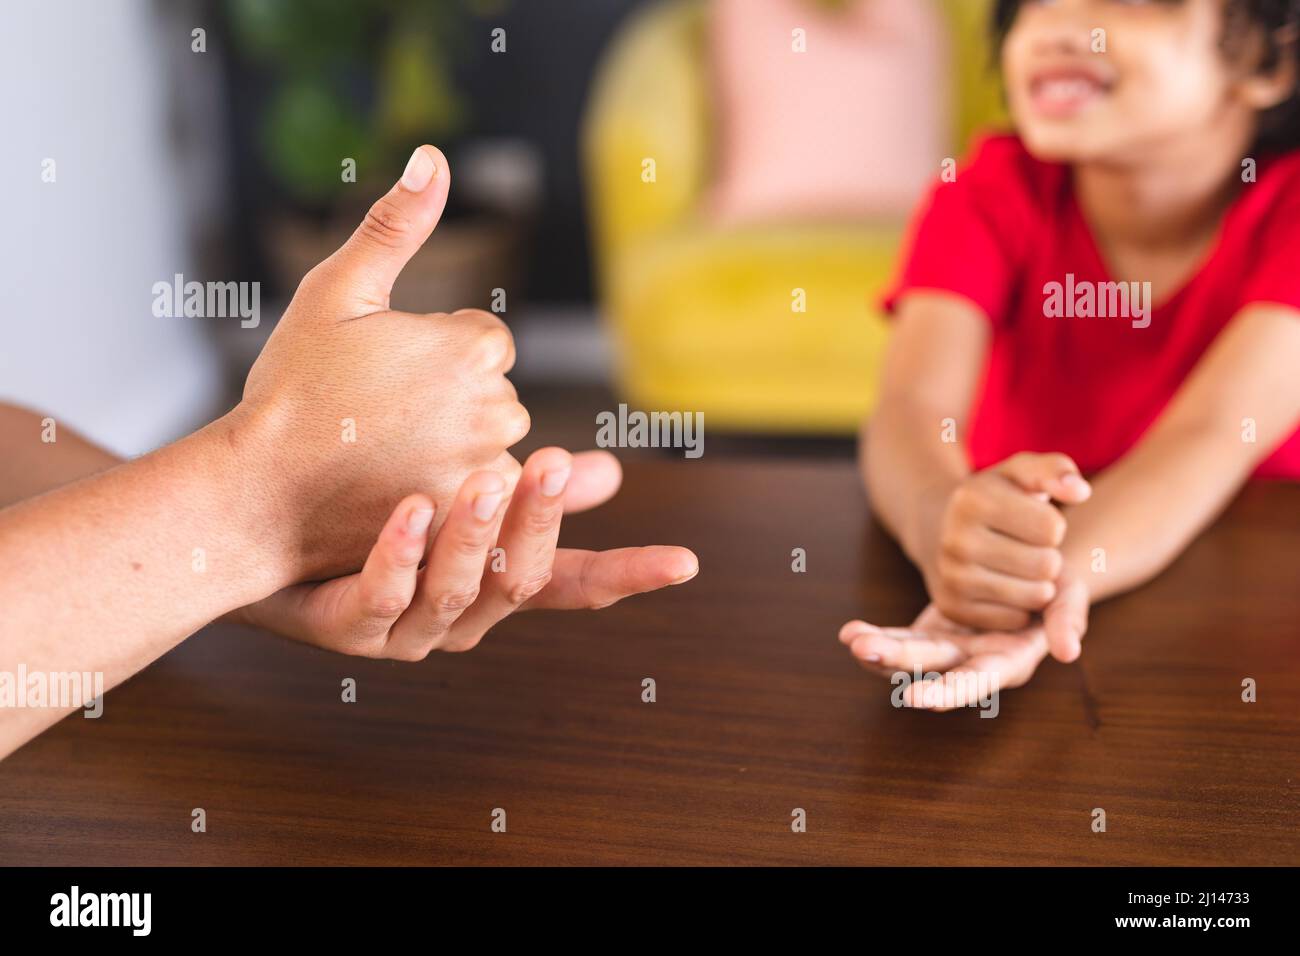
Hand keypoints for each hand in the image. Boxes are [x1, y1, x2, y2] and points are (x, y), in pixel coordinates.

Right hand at [234, 145, 527, 582]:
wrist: (260, 489)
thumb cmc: (293, 386)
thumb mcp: (337, 291)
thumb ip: (395, 225)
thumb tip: (433, 157)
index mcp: (470, 350)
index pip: (486, 340)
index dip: (435, 353)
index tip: (385, 373)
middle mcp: (493, 411)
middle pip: (495, 392)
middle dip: (452, 398)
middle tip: (382, 414)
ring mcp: (483, 473)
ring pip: (493, 445)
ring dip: (457, 445)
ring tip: (389, 453)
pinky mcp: (470, 524)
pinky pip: (489, 501)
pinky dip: (461, 493)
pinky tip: (409, 488)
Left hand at [236, 450, 698, 659]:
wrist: (252, 542)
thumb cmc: (364, 520)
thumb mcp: (457, 498)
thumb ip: (531, 491)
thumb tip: (609, 473)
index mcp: (491, 584)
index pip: (571, 582)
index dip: (628, 574)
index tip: (685, 562)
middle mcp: (459, 616)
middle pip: (517, 582)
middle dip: (537, 525)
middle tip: (548, 462)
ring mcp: (405, 629)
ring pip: (454, 595)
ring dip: (471, 537)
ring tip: (482, 478)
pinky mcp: (348, 630)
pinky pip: (381, 597)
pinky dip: (399, 556)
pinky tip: (409, 505)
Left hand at [839, 566, 1090, 709]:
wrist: (1030, 570)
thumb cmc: (1058, 585)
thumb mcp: (1070, 594)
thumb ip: (1070, 620)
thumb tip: (1068, 651)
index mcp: (1011, 660)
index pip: (978, 681)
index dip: (950, 690)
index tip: (918, 697)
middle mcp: (975, 662)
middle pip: (932, 670)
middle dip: (898, 663)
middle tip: (863, 650)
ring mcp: (950, 649)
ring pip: (910, 657)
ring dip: (879, 652)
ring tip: (851, 640)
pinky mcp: (933, 631)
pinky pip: (902, 638)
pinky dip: (878, 636)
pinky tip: (849, 633)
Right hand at [925, 452, 1090, 632]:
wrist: (941, 529)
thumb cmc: (998, 500)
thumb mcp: (1022, 474)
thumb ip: (1056, 470)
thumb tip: (1080, 492)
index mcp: (972, 499)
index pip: (1053, 528)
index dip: (1052, 526)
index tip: (1030, 520)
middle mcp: (955, 539)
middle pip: (1047, 565)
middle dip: (1048, 557)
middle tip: (1024, 547)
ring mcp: (951, 576)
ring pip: (1036, 597)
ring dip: (1038, 584)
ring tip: (1015, 566)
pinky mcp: (952, 608)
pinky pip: (1016, 620)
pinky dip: (1019, 607)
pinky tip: (1001, 585)